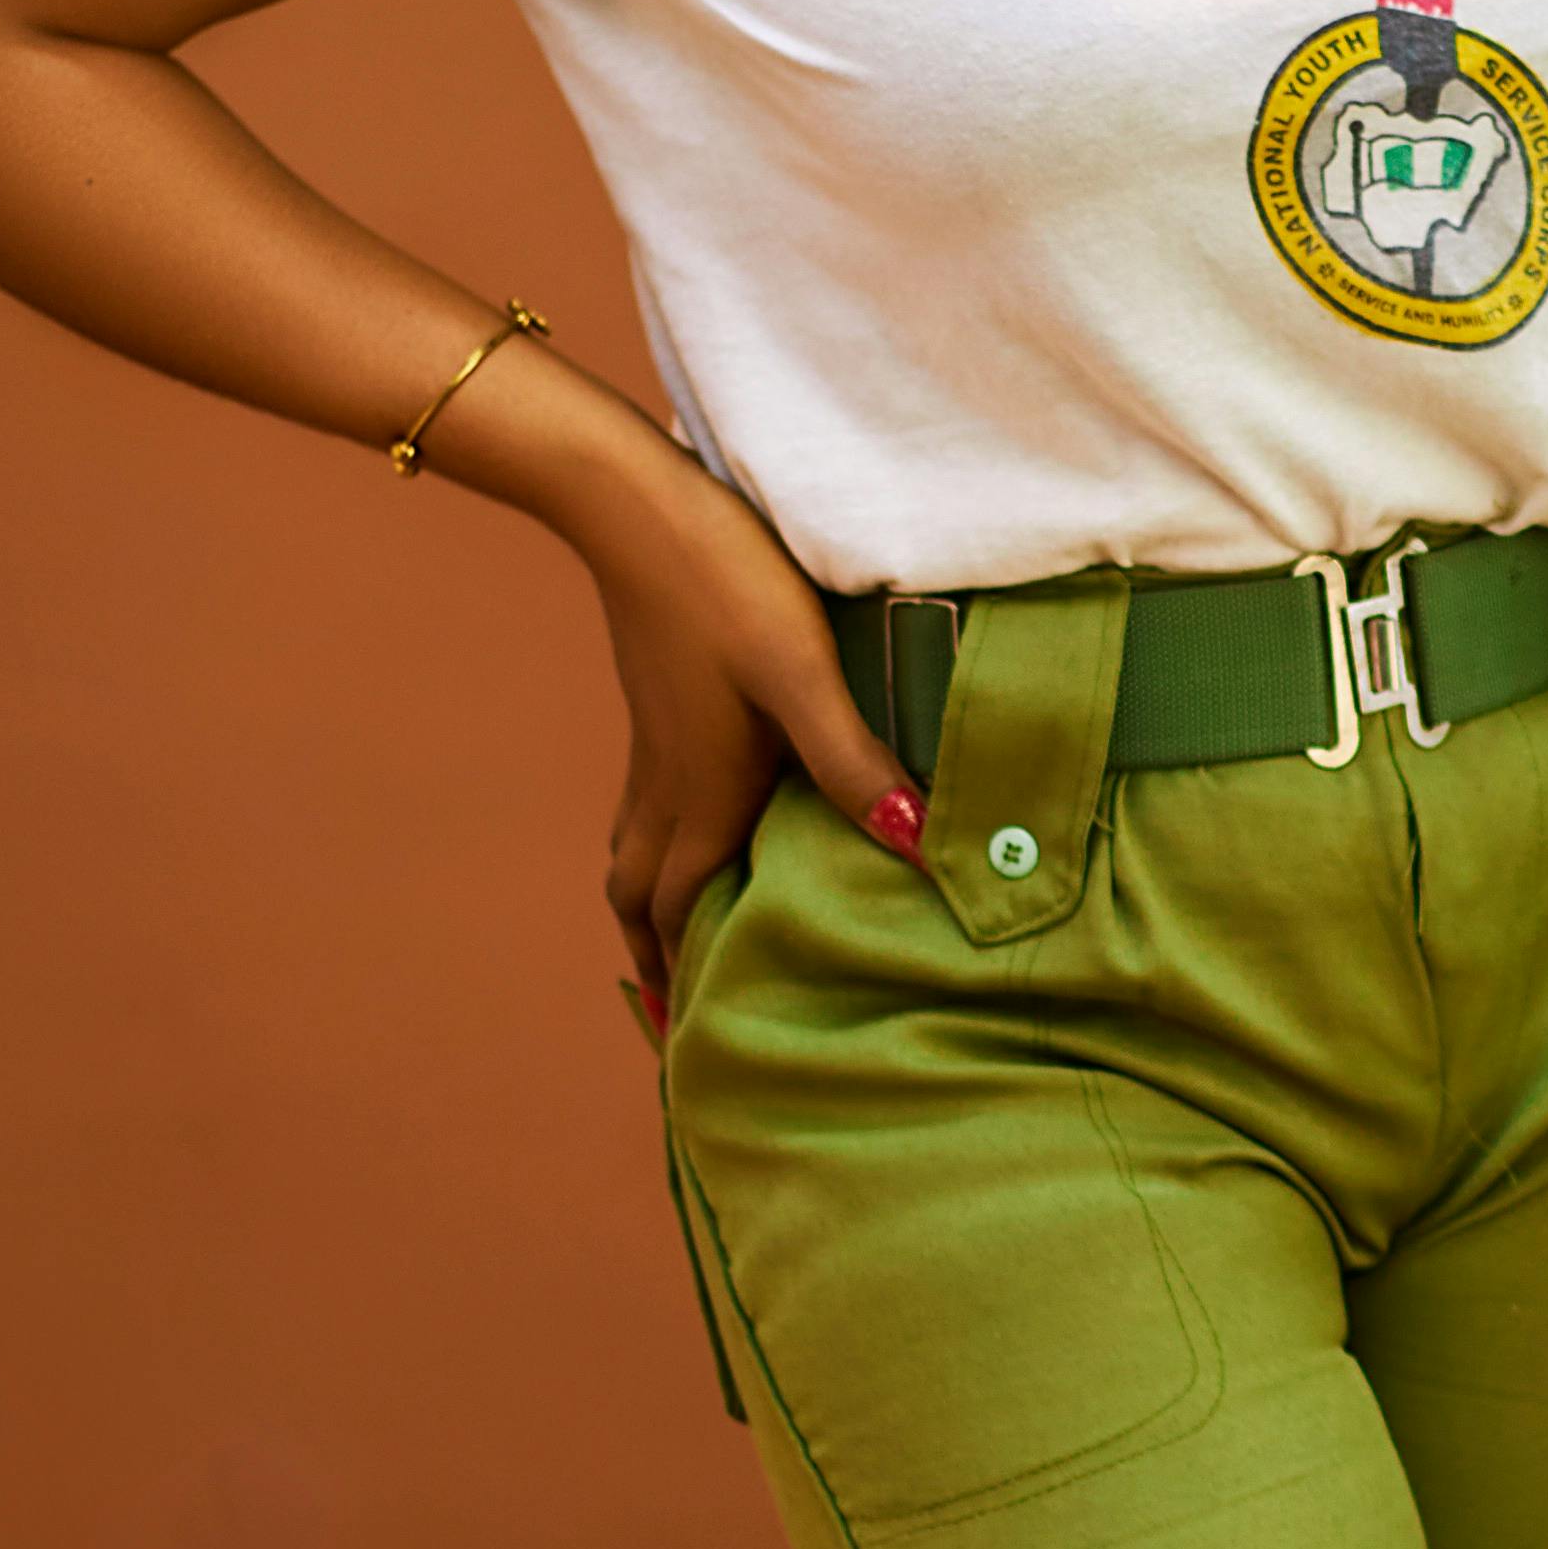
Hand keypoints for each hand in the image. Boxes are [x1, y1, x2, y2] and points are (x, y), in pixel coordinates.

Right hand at [572, 441, 920, 1036]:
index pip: (681, 918)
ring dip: (650, 909)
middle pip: (639, 902)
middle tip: (682, 1016)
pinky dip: (656, 852)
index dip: (689, 982)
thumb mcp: (801, 674)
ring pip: (632, 857)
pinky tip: (694, 832)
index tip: (697, 1044)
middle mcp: (667, 787)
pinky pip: (644, 812)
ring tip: (675, 945)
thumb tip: (915, 846)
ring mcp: (653, 748)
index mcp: (702, 797)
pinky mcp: (657, 711)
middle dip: (658, 963)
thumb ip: (853, 761)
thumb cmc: (722, 583)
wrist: (633, 504)